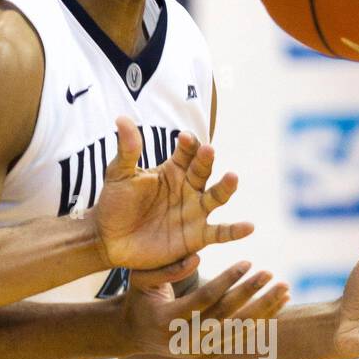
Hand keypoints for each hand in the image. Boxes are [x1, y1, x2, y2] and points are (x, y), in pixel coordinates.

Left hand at [91, 117, 253, 268]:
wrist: (109, 239)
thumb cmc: (114, 203)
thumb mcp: (119, 175)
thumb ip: (127, 150)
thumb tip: (122, 118)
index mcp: (172, 170)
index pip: (185, 152)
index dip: (187, 144)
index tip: (183, 137)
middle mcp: (188, 188)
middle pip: (203, 170)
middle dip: (206, 160)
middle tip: (207, 150)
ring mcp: (194, 211)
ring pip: (216, 197)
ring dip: (225, 187)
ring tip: (232, 177)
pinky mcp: (196, 236)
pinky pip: (219, 232)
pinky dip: (234, 231)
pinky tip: (249, 226)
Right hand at [120, 258, 288, 357]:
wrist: (133, 333)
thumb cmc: (138, 297)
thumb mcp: (141, 278)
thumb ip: (167, 267)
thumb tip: (199, 257)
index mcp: (166, 321)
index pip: (204, 300)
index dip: (227, 281)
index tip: (247, 262)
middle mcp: (183, 341)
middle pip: (226, 317)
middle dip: (251, 293)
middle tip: (271, 273)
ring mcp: (197, 352)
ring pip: (237, 331)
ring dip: (264, 310)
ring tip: (285, 290)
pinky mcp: (207, 355)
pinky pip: (239, 338)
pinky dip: (260, 322)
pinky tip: (277, 305)